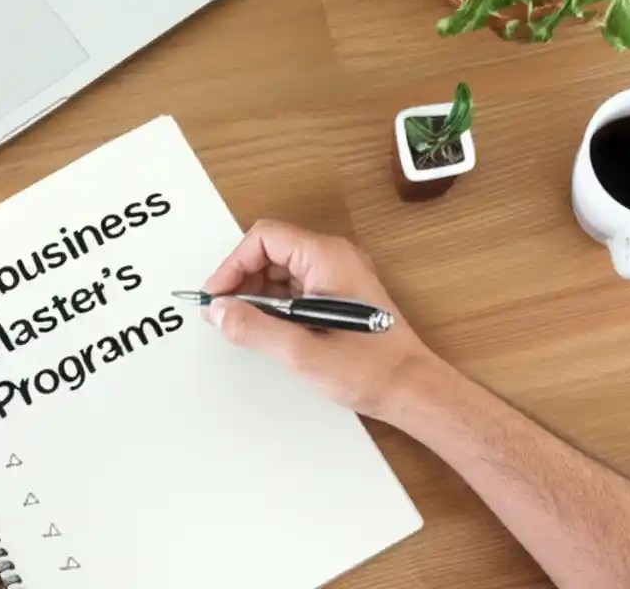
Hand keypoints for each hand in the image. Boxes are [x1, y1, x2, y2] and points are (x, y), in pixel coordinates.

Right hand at [202, 219, 443, 420]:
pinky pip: (293, 286)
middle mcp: (333, 258)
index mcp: (328, 258)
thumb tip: (219, 312)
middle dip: (241, 280)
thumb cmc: (373, 370)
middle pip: (270, 251)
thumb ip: (255, 328)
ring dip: (255, 294)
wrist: (412, 390)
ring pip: (279, 269)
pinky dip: (272, 304)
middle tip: (224, 313)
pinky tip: (267, 330)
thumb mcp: (302, 352)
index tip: (217, 296)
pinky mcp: (337, 294)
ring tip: (244, 326)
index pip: (265, 238)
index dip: (233, 265)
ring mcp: (337, 274)